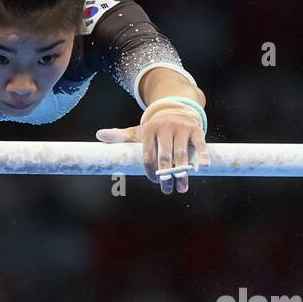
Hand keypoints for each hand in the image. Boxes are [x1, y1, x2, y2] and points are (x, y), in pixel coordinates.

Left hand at [96, 107, 210, 194]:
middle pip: (165, 156)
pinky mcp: (195, 130)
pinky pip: (200, 144)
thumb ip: (120, 137)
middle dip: (166, 175)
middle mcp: (165, 128)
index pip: (148, 155)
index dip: (150, 171)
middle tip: (167, 191)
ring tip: (182, 188)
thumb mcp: (138, 132)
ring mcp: (180, 128)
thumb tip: (99, 135)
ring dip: (182, 173)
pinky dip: (203, 156)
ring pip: (181, 154)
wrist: (176, 110)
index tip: (154, 181)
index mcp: (149, 131)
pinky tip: (203, 168)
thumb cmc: (155, 129)